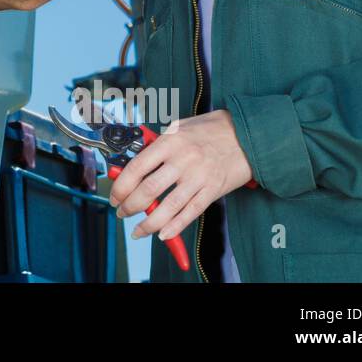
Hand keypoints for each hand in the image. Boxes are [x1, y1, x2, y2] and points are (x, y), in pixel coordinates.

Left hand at [109, 109, 255, 241]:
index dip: (121, 185)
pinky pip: (191, 212)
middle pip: (149, 190)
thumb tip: (134, 163)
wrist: (246, 133)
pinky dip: (175, 227)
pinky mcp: (213, 190)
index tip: (114, 195)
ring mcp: (199, 177)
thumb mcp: (178, 127)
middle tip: (122, 212)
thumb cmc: (210, 129)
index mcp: (170, 141)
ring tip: (138, 230)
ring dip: (149, 223)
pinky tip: (163, 234)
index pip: (137, 167)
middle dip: (130, 205)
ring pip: (168, 207)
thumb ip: (157, 145)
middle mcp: (183, 160)